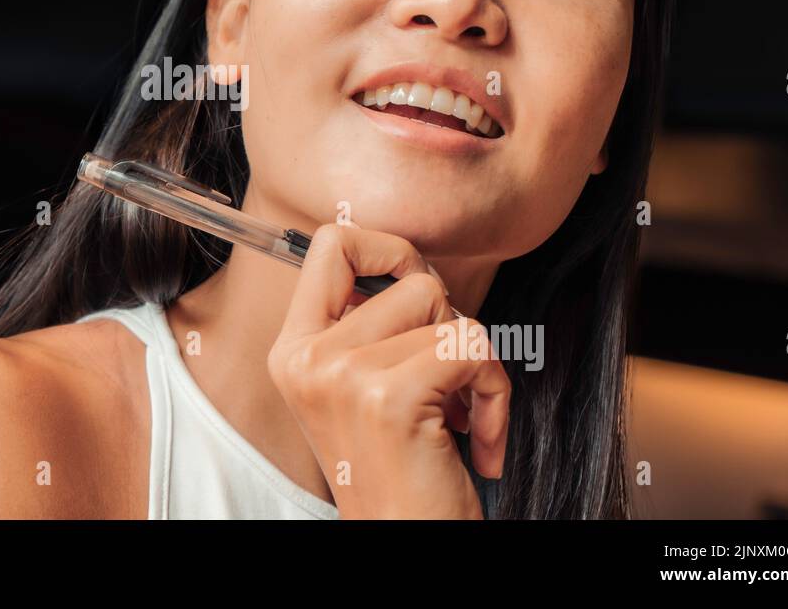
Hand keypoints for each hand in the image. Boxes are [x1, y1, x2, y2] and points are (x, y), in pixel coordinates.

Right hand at [267, 223, 509, 517]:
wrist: (403, 544)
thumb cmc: (397, 474)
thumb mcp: (357, 390)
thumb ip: (367, 325)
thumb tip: (407, 263)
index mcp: (293, 350)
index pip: (332, 243)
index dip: (389, 248)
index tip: (416, 287)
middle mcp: (306, 358)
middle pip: (411, 279)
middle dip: (450, 323)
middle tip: (446, 376)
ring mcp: (342, 376)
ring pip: (448, 314)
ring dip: (477, 366)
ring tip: (460, 415)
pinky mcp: (389, 398)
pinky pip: (472, 350)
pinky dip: (495, 394)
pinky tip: (477, 439)